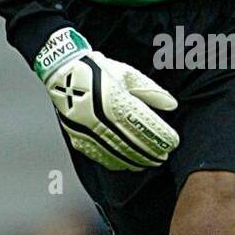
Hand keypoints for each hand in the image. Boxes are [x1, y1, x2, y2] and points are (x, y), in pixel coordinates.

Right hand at [35, 28, 179, 170]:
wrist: (62, 72)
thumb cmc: (96, 70)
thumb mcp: (128, 75)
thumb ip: (151, 91)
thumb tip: (171, 104)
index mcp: (115, 99)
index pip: (144, 125)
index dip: (159, 137)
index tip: (171, 142)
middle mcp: (101, 118)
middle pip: (132, 142)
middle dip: (151, 152)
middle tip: (163, 157)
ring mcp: (88, 129)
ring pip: (116, 152)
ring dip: (135, 160)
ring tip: (148, 163)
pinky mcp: (78, 136)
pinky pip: (98, 155)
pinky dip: (115, 162)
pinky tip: (125, 163)